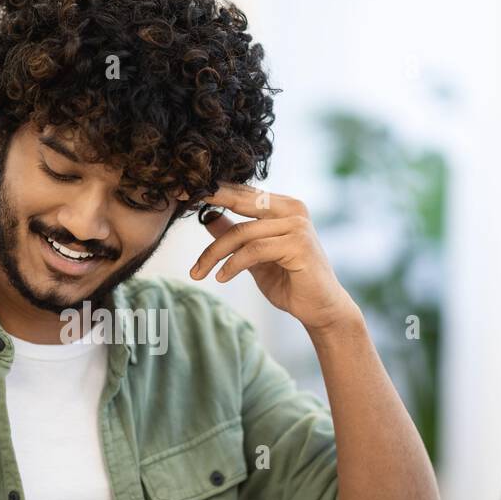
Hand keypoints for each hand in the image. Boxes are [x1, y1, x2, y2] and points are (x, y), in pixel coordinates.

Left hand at [189, 183, 360, 331]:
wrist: (320, 309)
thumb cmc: (290, 281)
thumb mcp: (254, 257)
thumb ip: (235, 235)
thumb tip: (208, 217)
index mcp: (284, 206)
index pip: (244, 192)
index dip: (214, 190)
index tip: (184, 192)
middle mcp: (293, 210)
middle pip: (240, 203)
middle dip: (208, 202)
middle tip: (180, 202)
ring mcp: (297, 226)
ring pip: (242, 233)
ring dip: (214, 254)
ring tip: (198, 272)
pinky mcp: (298, 246)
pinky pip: (253, 251)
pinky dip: (232, 265)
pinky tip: (221, 278)